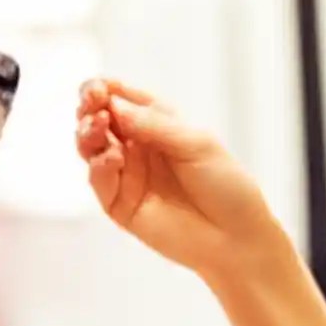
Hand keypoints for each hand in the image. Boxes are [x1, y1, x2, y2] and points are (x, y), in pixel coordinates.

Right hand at [74, 78, 290, 278]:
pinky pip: (100, 181)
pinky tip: (111, 158)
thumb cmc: (226, 185)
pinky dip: (100, 166)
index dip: (106, 89)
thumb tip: (114, 106)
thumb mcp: (196, 143)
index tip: (97, 87)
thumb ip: (154, 124)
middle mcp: (138, 146)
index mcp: (158, 124)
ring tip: (98, 126)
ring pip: (93, 148)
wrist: (236, 238)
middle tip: (92, 103)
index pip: (124, 99)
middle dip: (90, 107)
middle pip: (101, 120)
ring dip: (88, 133)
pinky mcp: (120, 204)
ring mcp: (127, 175)